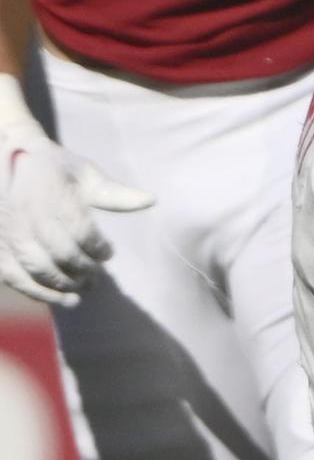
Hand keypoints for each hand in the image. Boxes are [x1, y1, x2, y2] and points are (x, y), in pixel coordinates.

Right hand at [0, 122, 153, 306]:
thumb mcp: (83, 173)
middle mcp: (24, 211)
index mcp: (49, 191)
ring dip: (64, 285)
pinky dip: (38, 293)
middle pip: (59, 252)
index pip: (78, 229)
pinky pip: (14, 276)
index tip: (108, 252)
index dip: (97, 247)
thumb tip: (152, 200)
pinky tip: (62, 300)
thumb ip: (113, 192)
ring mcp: (6, 230)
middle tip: (97, 277)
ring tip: (84, 289)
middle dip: (84, 270)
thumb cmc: (53, 169)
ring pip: (36, 267)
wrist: (6, 160)